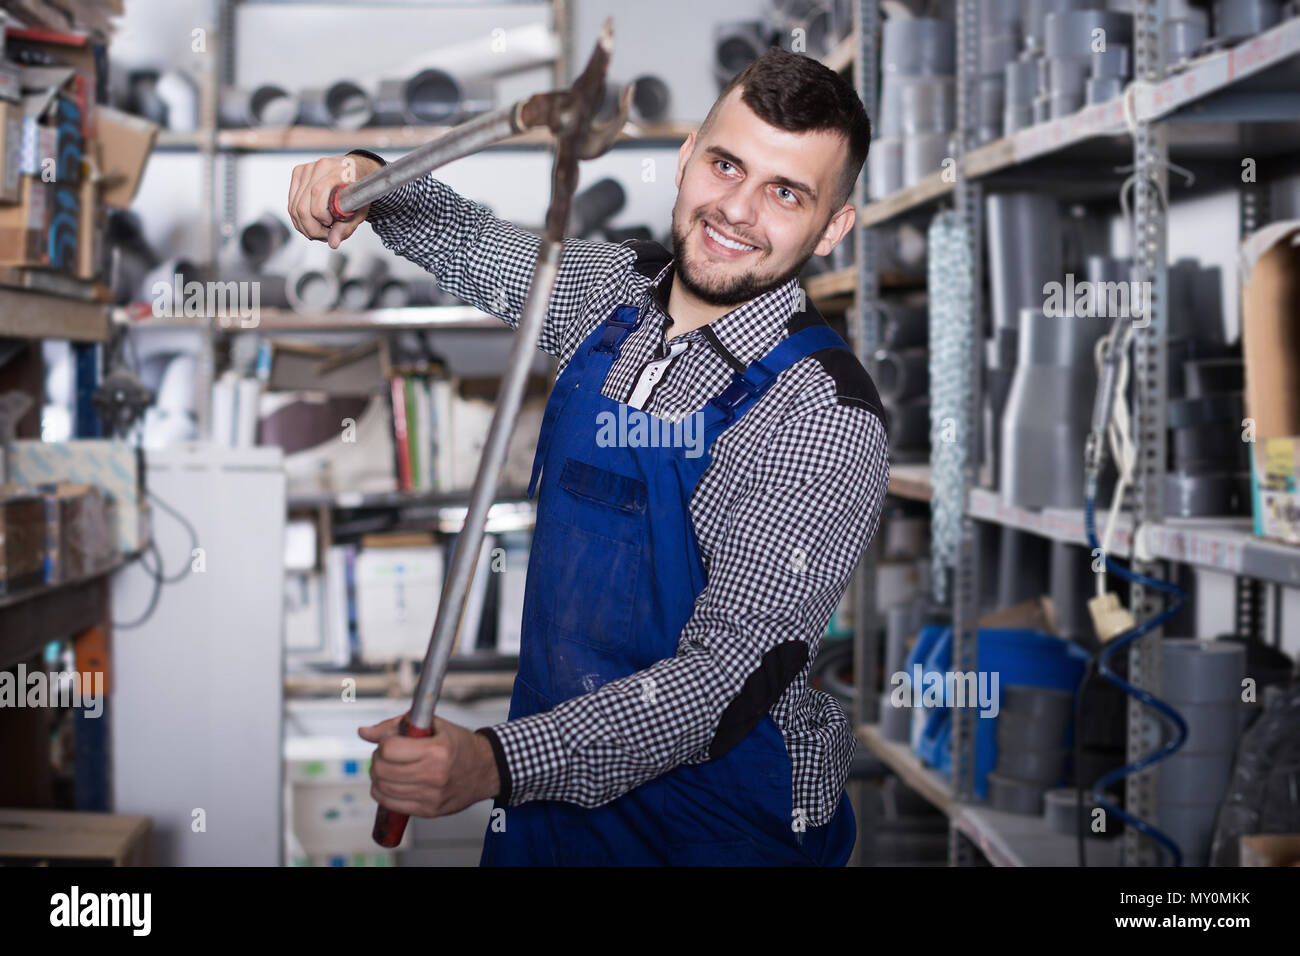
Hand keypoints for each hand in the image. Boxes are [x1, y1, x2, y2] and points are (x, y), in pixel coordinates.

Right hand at [287, 153, 381, 247]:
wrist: (357, 170)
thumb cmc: (359, 188)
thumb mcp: (360, 210)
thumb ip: (346, 227)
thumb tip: (333, 242)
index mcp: (338, 171)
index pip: (317, 194)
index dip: (320, 216)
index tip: (330, 225)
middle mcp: (320, 167)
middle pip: (302, 206)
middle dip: (311, 228)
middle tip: (324, 235)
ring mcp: (307, 168)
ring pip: (293, 207)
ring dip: (304, 225)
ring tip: (320, 230)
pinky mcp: (298, 172)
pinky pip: (291, 203)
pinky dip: (299, 218)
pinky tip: (312, 221)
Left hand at [358, 714, 500, 818]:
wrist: (486, 769)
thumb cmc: (460, 745)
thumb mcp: (434, 725)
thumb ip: (396, 725)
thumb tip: (364, 732)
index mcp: (436, 750)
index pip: (389, 749)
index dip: (383, 744)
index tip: (390, 742)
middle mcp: (434, 775)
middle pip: (382, 770)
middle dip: (377, 760)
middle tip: (385, 756)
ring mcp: (431, 796)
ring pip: (383, 788)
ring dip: (378, 777)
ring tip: (388, 769)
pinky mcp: (428, 810)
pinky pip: (391, 804)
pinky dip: (383, 793)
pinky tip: (391, 784)